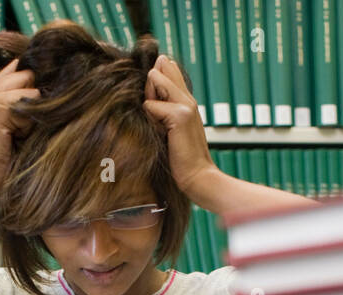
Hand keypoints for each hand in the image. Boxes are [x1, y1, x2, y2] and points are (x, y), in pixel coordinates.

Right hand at [0, 59, 40, 198]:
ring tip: (17, 133)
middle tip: (21, 127)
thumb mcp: (16, 123)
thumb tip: (50, 80)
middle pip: (27, 73)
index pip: (19, 68)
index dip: (31, 84)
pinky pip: (27, 102)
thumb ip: (23, 100)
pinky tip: (14, 137)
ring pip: (29, 86)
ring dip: (31, 112)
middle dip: (33, 98)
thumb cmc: (5, 157)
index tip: (33, 108)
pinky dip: (27, 123)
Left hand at [143, 54, 216, 197]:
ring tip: (161, 128)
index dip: (154, 78)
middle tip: (157, 119)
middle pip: (159, 70)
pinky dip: (151, 121)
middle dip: (149, 87)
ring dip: (150, 104)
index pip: (168, 69)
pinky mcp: (180, 115)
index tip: (154, 104)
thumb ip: (161, 109)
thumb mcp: (169, 130)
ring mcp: (186, 104)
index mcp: (186, 100)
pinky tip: (164, 135)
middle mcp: (188, 97)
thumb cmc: (181, 159)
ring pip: (154, 81)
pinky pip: (151, 105)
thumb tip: (144, 94)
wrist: (198, 177)